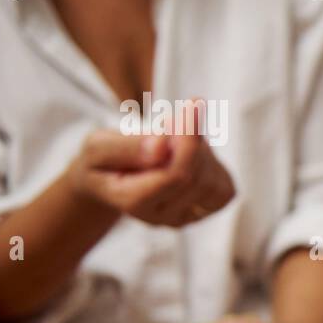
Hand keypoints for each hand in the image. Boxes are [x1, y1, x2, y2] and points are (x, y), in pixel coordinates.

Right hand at [65, 100, 234, 226]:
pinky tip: (190, 153)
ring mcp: (185, 217)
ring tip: (175, 137)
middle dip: (192, 140)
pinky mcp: (204, 211)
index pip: (174, 176)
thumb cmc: (103, 160)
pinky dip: (213, 164)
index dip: (188, 139)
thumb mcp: (98, 145)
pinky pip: (224, 188)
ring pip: (213, 183)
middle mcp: (162, 217)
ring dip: (201, 150)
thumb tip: (162, 146)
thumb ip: (126, 148)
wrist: (110, 180)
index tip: (192, 104)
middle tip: (176, 117)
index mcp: (132, 202)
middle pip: (197, 177)